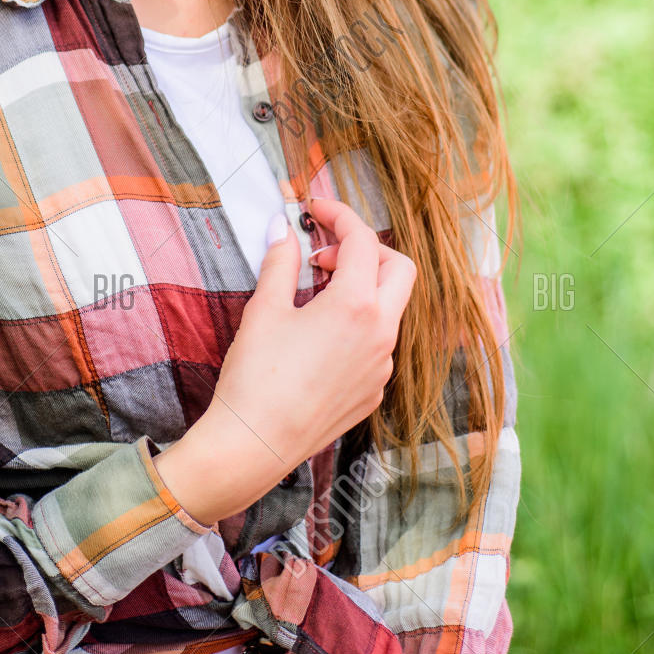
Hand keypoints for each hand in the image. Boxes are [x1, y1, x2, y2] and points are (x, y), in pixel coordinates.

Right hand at [154, 195, 416, 525]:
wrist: (254, 445)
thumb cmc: (256, 377)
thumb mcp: (265, 309)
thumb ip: (280, 261)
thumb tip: (282, 228)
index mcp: (357, 307)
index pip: (363, 241)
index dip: (339, 215)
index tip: (314, 208)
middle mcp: (381, 336)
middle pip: (399, 269)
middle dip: (366, 250)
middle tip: (323, 255)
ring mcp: (382, 367)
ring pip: (390, 309)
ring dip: (362, 289)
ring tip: (314, 294)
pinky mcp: (372, 392)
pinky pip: (378, 344)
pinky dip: (358, 324)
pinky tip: (318, 335)